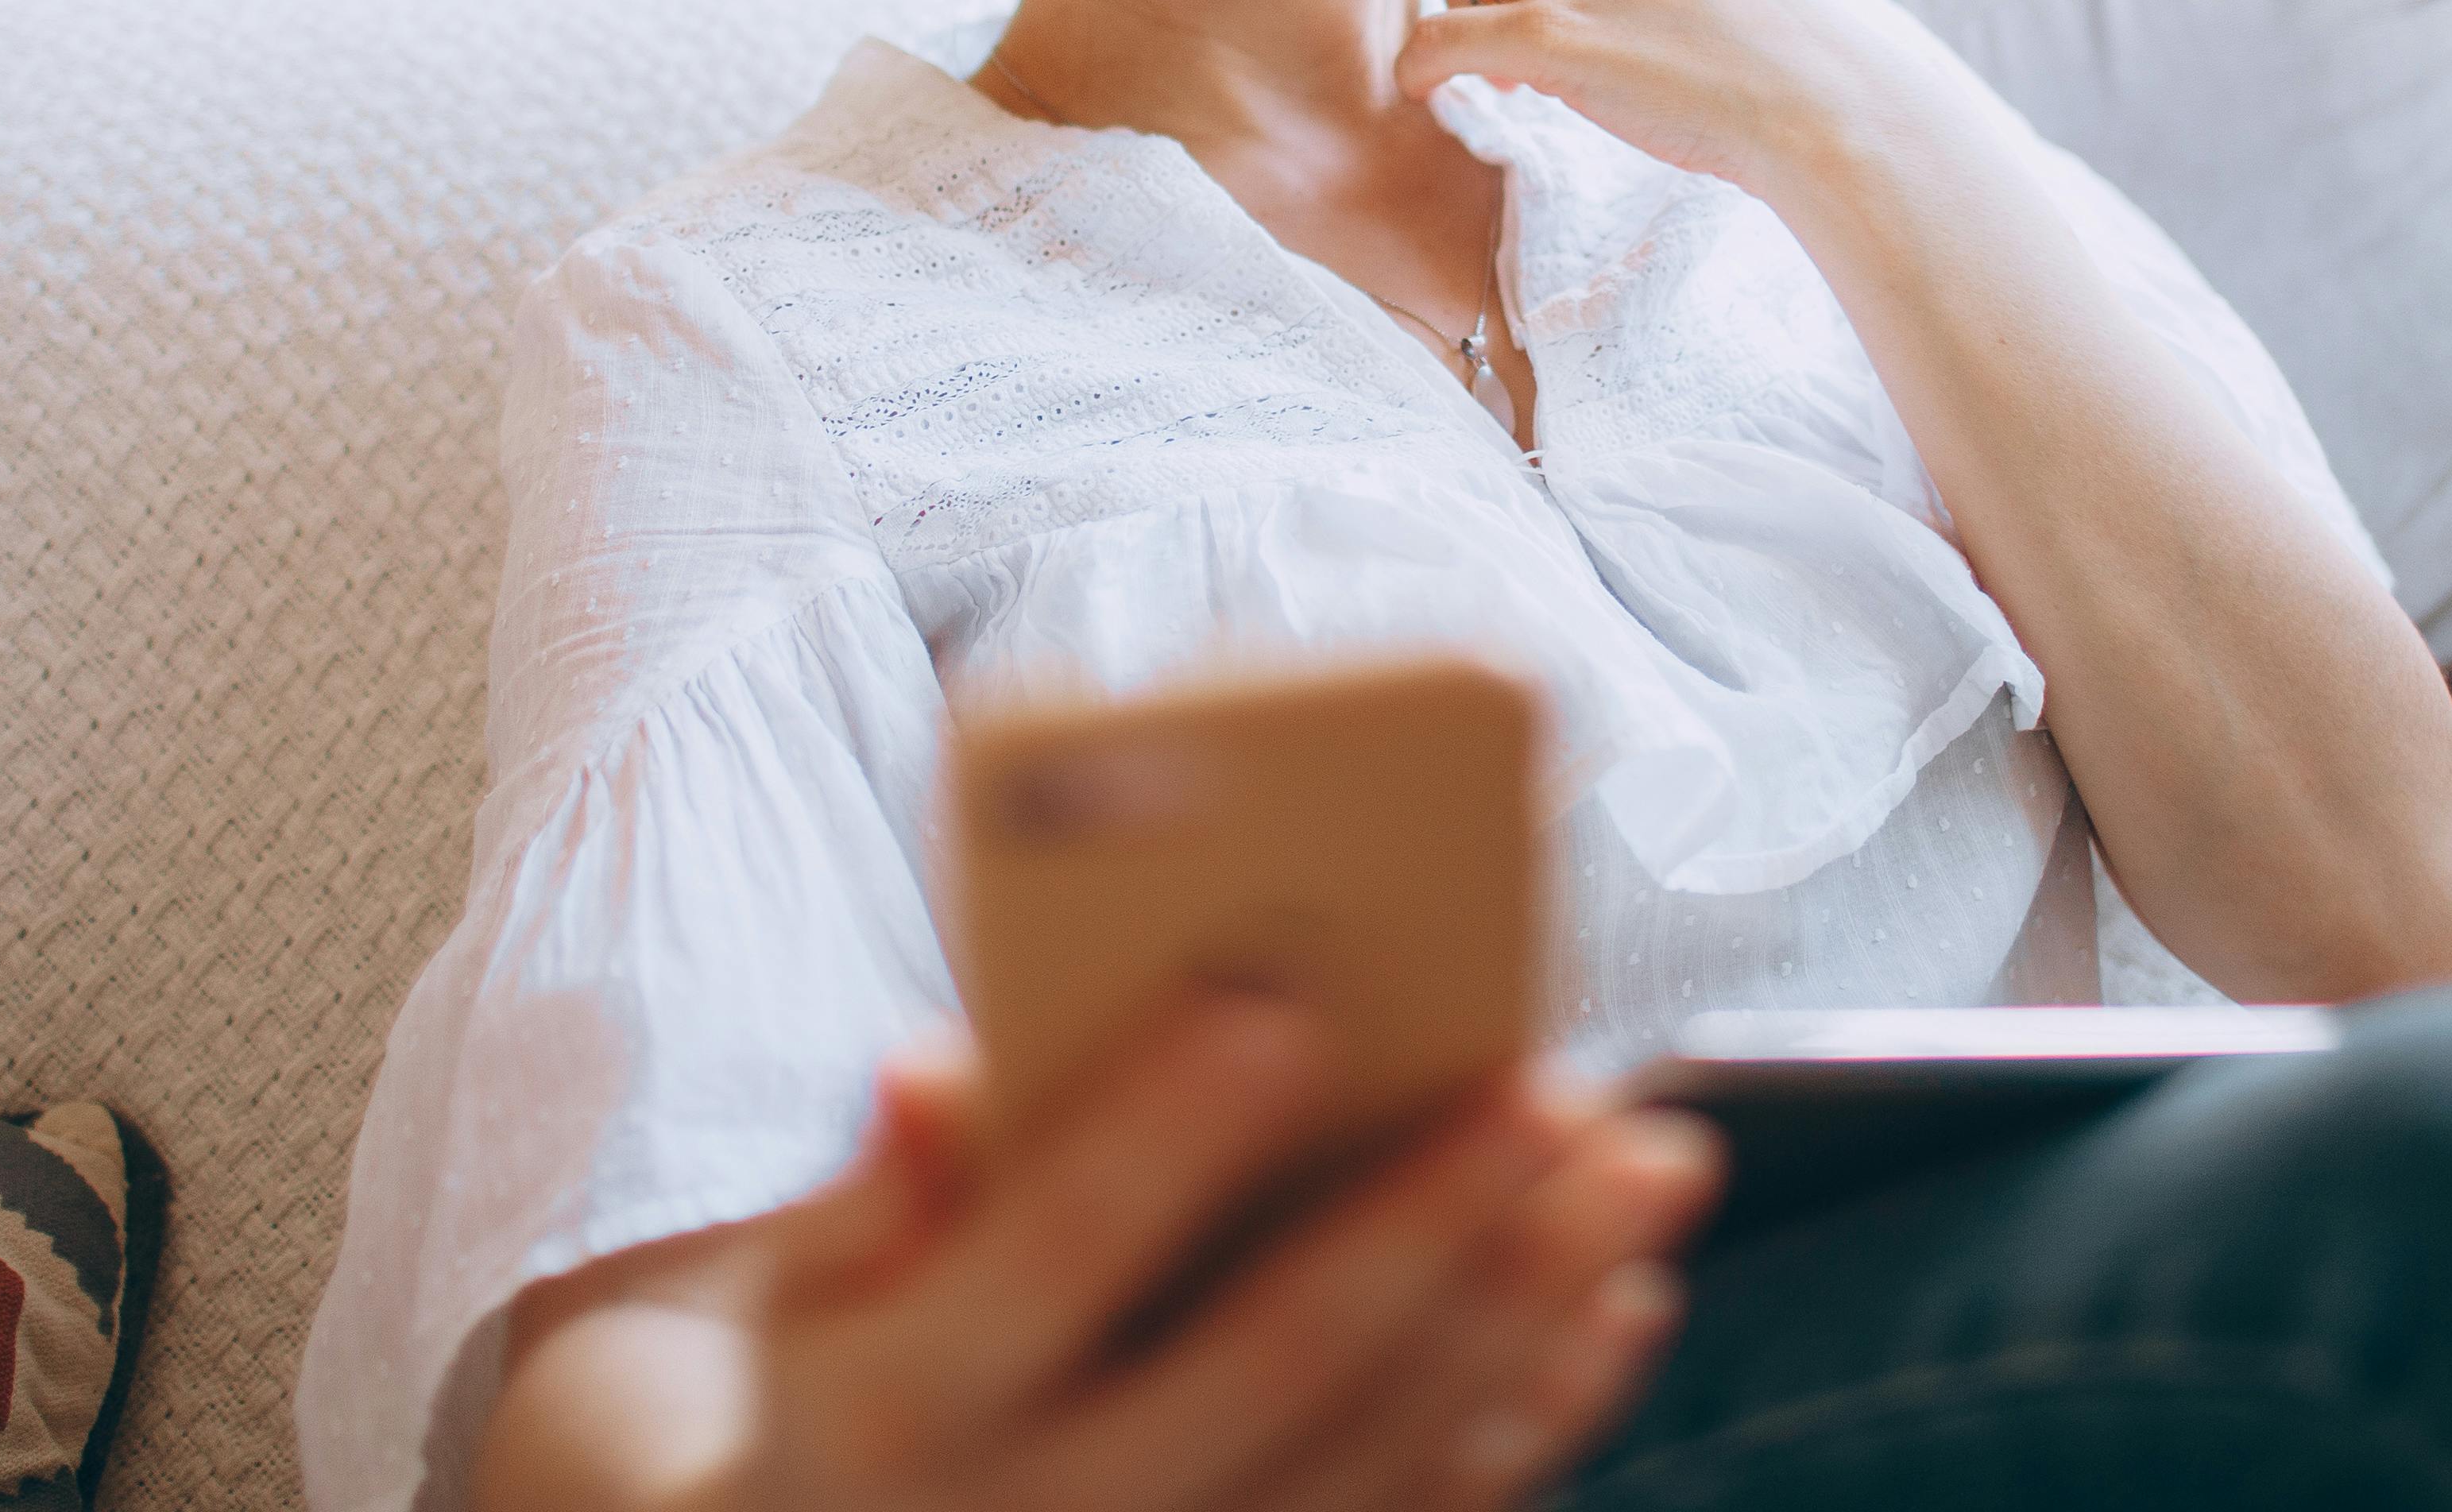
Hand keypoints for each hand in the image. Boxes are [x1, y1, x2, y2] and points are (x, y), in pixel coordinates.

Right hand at [509, 993, 1722, 1511]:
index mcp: (903, 1399)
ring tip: (1653, 1159)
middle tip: (1561, 1083)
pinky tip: (1623, 1298)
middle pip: (1272, 1358)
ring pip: (1386, 1450)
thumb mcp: (797, 1288)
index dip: (1159, 1133)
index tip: (1278, 1001)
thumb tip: (935, 1069)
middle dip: (1433, 1216)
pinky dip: (1539, 1415)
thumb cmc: (843, 1380)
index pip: (1049, 1251)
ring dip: (1534, 1301)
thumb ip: (874, 1185)